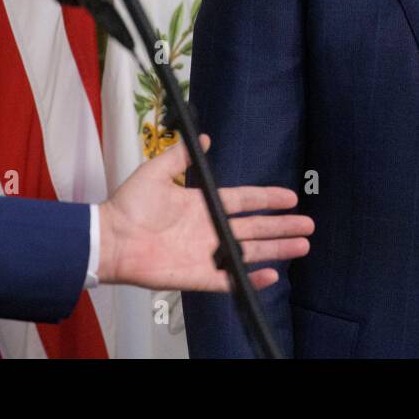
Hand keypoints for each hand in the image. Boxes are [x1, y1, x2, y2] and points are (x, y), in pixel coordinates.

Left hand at [97, 135, 313, 290]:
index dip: (268, 199)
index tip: (291, 197)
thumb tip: (203, 138)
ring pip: (250, 252)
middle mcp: (210, 230)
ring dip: (276, 249)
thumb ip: (181, 157)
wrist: (110, 239)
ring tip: (302, 246)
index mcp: (203, 206)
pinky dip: (251, 279)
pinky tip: (271, 275)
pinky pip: (230, 280)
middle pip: (255, 228)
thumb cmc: (128, 206)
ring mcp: (206, 254)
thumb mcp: (156, 172)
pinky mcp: (198, 276)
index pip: (244, 201)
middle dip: (282, 227)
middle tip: (309, 226)